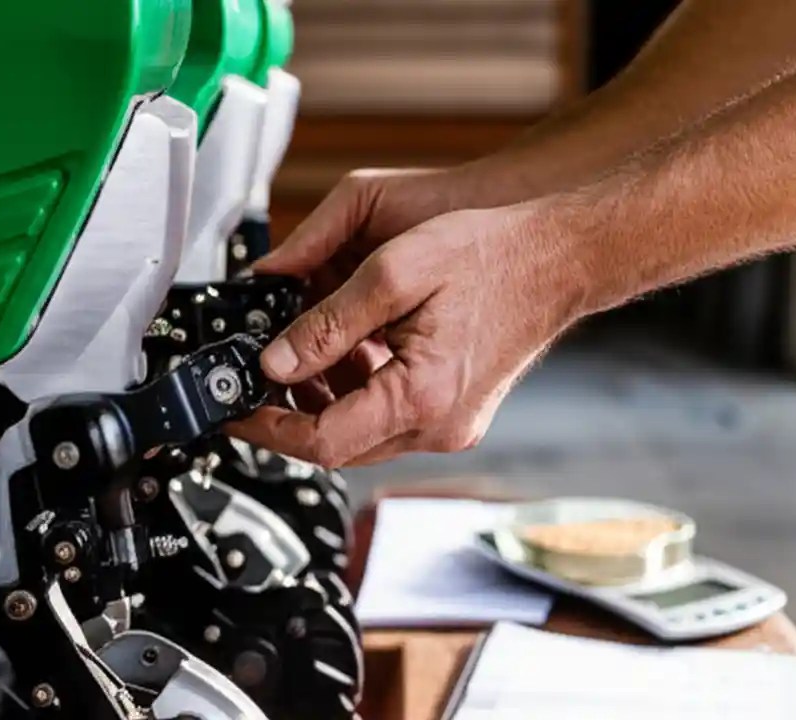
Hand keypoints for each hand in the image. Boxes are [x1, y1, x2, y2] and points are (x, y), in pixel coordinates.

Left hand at [228, 190, 588, 467]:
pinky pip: (387, 416)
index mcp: (421, 397)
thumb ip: (327, 324)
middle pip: (337, 444)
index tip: (233, 411)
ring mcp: (450, 425)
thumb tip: (274, 364)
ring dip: (321, 400)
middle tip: (254, 378)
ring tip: (300, 352)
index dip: (266, 429)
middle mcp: (438, 426)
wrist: (561, 256)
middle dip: (288, 413)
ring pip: (360, 432)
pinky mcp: (455, 413)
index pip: (321, 441)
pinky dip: (356, 390)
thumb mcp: (394, 271)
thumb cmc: (493, 255)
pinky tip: (348, 350)